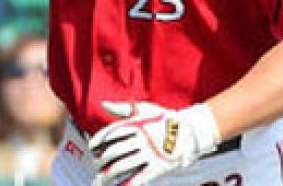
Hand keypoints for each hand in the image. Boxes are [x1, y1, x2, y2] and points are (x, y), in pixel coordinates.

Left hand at [89, 101, 219, 184]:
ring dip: (109, 174)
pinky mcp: (157, 167)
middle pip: (114, 151)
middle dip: (102, 160)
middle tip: (97, 164)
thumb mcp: (145, 109)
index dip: (98, 141)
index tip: (92, 148)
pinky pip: (137, 178)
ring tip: (101, 178)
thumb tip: (103, 104)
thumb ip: (123, 108)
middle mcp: (141, 139)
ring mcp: (149, 154)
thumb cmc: (164, 119)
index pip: (111, 133)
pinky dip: (125, 184)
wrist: (190, 132)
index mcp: (137, 124)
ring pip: (123, 166)